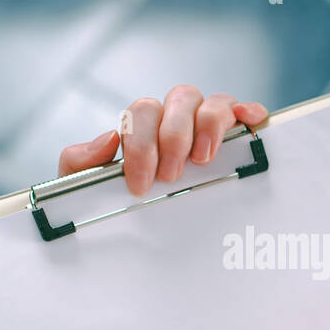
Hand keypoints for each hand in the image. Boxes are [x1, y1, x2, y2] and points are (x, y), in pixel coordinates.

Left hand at [58, 86, 268, 195]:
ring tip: (202, 160)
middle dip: (174, 137)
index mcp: (142, 125)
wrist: (136, 231)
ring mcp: (206, 123)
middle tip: (170, 176)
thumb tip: (108, 138)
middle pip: (181, 98)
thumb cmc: (121, 204)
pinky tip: (248, 122)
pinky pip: (244, 112)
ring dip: (209, 126)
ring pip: (213, 102)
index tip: (141, 183)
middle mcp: (175, 117)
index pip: (143, 112)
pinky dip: (247, 112)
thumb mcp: (86, 187)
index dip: (141, 144)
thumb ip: (81, 162)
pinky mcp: (235, 134)